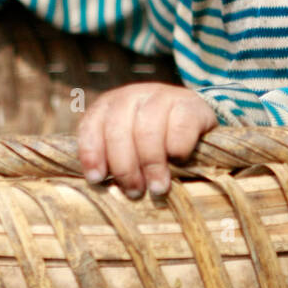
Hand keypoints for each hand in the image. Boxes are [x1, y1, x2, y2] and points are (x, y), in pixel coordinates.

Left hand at [77, 82, 217, 198]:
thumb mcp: (129, 147)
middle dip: (124, 167)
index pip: (92, 125)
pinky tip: (179, 160)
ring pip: (147, 130)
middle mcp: (132, 96)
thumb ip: (113, 159)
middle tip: (134, 191)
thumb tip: (100, 183)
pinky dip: (177, 149)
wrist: (196, 121)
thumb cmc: (155, 143)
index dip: (92, 153)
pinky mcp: (190, 104)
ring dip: (151, 163)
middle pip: (118, 130)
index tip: (97, 179)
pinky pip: (179, 129)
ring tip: (157, 187)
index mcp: (110, 105)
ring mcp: (162, 96)